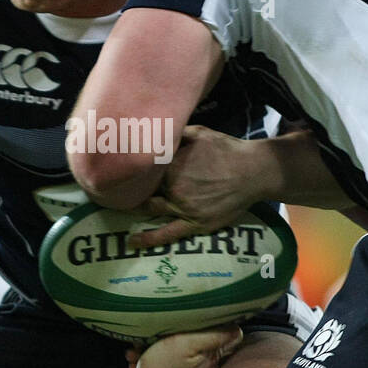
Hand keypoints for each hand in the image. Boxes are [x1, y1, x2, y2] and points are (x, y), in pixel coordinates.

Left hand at [130, 125, 269, 247]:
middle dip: (128, 188)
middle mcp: (174, 187)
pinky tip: (132, 242)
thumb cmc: (228, 150)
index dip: (131, 168)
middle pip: (143, 189)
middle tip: (113, 188)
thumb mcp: (200, 132)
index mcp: (172, 164)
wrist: (254, 171)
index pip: (143, 167)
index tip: (118, 167)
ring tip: (117, 208)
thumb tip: (155, 125)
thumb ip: (176, 132)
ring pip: (151, 209)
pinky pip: (167, 235)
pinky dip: (148, 239)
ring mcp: (183, 208)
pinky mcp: (195, 224)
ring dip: (134, 209)